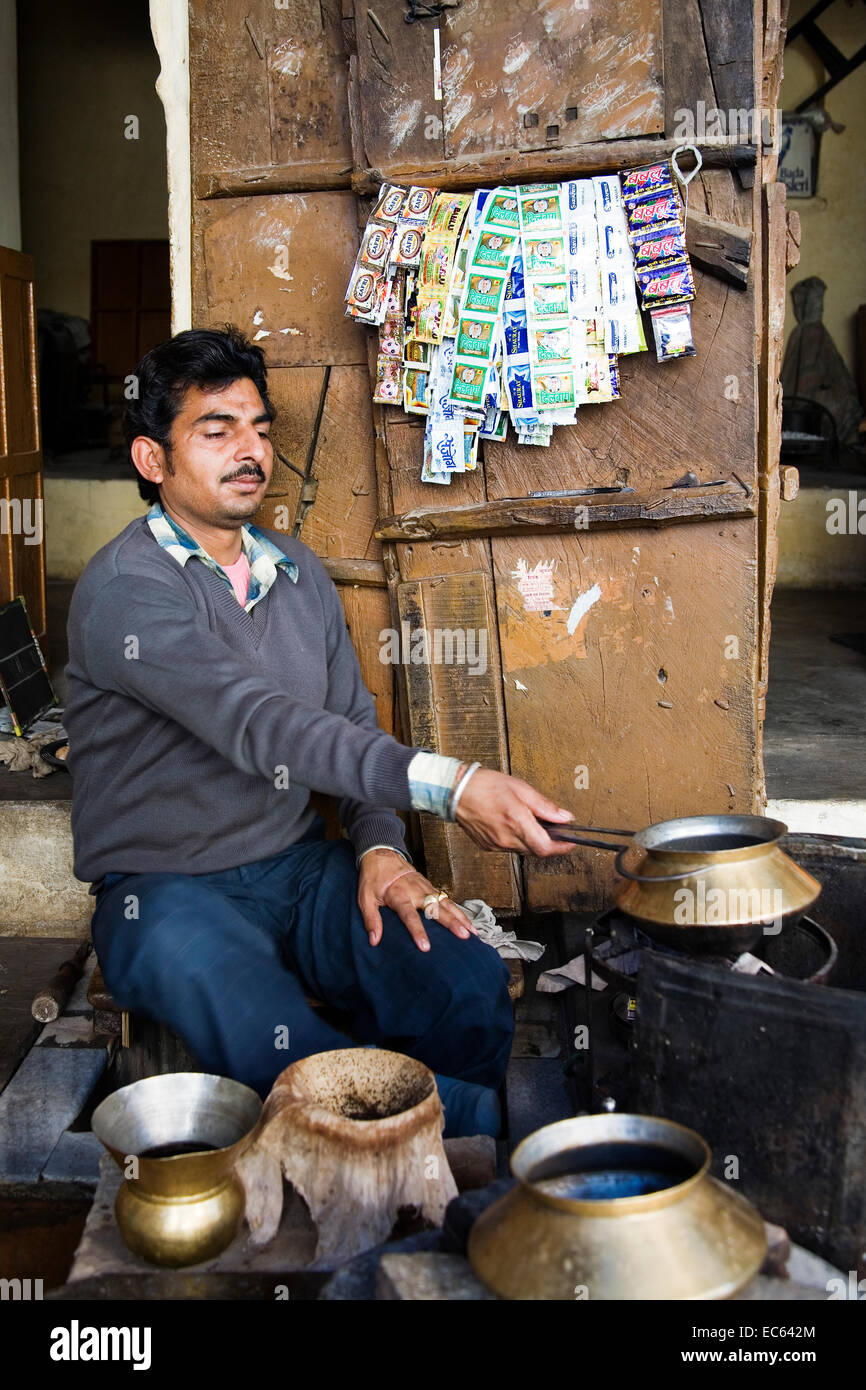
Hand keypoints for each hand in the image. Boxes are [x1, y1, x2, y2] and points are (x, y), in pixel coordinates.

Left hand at [357, 848, 476, 952]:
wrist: (381, 853)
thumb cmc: (373, 878)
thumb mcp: (364, 898)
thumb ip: (371, 919)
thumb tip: (374, 941)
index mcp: (399, 895)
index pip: (410, 916)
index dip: (418, 931)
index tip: (425, 947)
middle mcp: (416, 891)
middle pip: (436, 908)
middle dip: (451, 923)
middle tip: (463, 936)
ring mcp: (426, 888)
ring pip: (446, 903)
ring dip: (460, 917)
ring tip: (472, 932)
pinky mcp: (431, 887)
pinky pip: (447, 900)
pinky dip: (459, 911)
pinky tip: (468, 922)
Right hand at [454, 767, 577, 855]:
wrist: (455, 791)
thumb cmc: (484, 786)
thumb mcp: (520, 788)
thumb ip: (544, 806)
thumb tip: (564, 817)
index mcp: (517, 822)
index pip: (546, 847)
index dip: (562, 848)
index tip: (570, 842)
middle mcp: (506, 838)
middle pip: (537, 851)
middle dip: (548, 841)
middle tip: (552, 828)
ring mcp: (496, 845)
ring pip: (524, 850)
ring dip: (531, 840)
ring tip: (528, 821)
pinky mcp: (488, 846)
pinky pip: (510, 848)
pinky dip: (517, 839)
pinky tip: (512, 824)